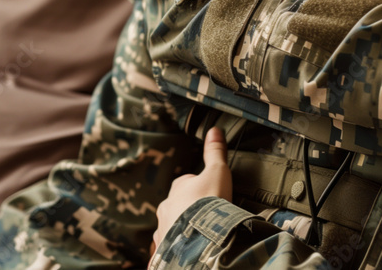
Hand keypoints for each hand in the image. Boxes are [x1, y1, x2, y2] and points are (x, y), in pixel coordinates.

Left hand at [150, 127, 231, 258]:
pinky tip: (185, 252)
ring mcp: (164, 229)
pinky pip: (168, 248)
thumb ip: (215, 152)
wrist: (201, 236)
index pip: (185, 183)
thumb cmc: (209, 202)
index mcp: (177, 188)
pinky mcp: (165, 249)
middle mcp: (166, 208)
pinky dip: (175, 248)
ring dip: (180, 228)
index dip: (197, 187)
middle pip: (176, 205)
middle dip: (186, 209)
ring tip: (197, 235)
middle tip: (204, 215)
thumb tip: (214, 130)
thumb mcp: (217, 171)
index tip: (207, 193)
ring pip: (171, 226)